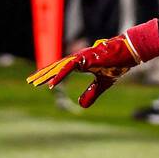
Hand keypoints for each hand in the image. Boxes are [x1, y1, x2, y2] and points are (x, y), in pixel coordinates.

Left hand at [27, 21, 158, 107]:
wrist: (129, 52)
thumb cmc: (117, 64)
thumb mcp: (103, 83)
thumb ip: (91, 93)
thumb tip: (80, 105)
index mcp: (81, 63)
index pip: (60, 69)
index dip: (49, 75)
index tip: (37, 82)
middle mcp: (78, 59)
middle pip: (55, 67)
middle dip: (42, 75)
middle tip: (29, 82)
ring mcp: (81, 58)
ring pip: (58, 67)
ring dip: (46, 75)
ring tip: (34, 82)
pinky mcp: (86, 59)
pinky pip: (69, 68)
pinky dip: (59, 76)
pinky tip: (51, 84)